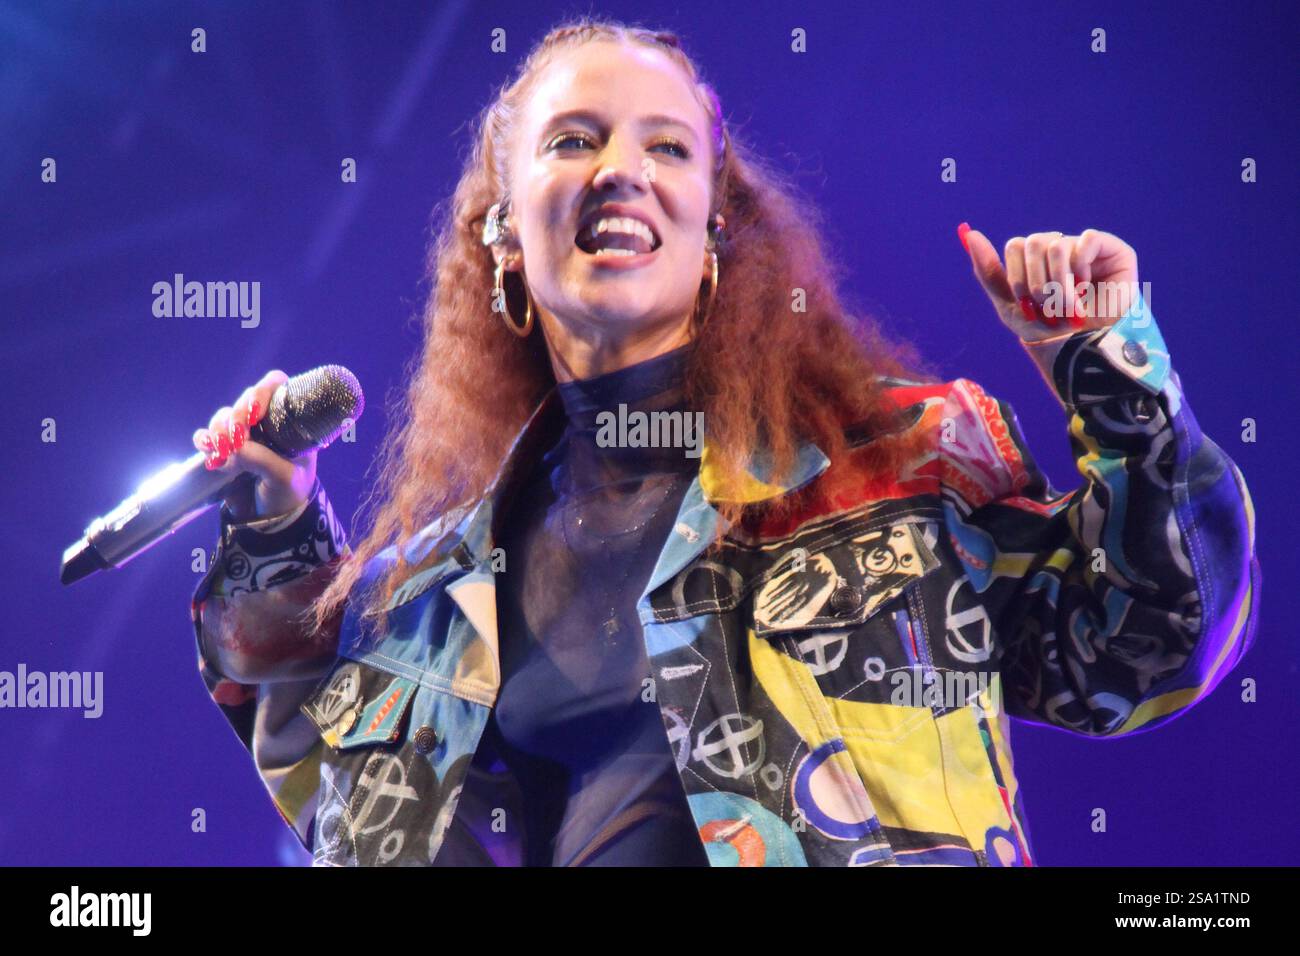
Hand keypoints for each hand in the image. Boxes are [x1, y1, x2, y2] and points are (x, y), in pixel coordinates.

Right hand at [191, 369, 317, 521]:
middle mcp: (266, 423)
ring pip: (224, 416)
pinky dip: (204, 440)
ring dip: (219, 430)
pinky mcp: (224, 449)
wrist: (271, 521)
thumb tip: (236, 447)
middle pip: (246, 398)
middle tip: (236, 439)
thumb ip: (263, 461)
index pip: (277, 388)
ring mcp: (244, 435)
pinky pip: (207, 435)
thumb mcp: (285, 479)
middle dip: (237, 416)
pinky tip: (208, 451)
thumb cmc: (289, 495)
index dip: (263, 391)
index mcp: (289, 423)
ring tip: (222, 453)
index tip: (255, 413)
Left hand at [958, 224, 1139, 341]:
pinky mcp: (1111, 250)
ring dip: (1059, 284)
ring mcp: (1084, 248)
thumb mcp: (1010, 306)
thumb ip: (988, 272)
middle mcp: (1058, 249)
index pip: (1015, 246)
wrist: (1084, 352)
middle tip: (1049, 309)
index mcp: (1035, 260)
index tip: (1029, 305)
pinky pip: (1088, 239)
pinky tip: (1089, 287)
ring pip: (1056, 245)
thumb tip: (969, 234)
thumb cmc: (1048, 332)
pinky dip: (1084, 269)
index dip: (1018, 278)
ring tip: (1070, 307)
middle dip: (1037, 284)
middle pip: (1033, 243)